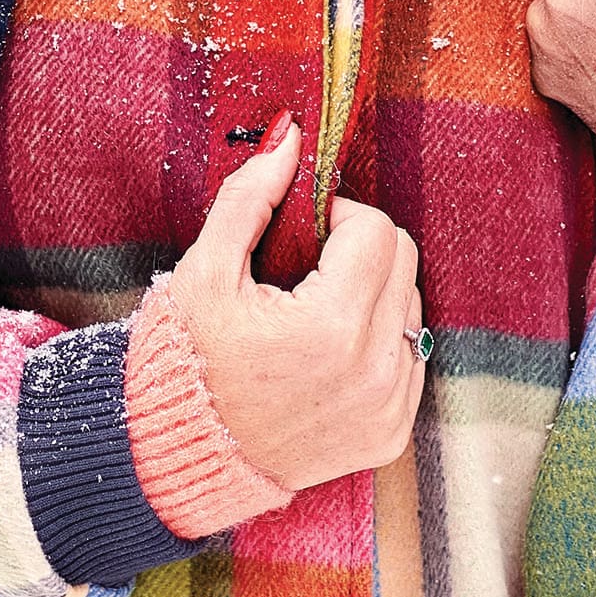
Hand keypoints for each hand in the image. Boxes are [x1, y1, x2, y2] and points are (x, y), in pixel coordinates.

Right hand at [169, 122, 425, 492]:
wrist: (183, 457)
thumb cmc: (186, 360)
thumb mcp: (205, 271)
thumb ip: (250, 197)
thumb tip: (291, 139)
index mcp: (331, 325)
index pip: (376, 230)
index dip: (337, 218)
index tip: (299, 234)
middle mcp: (374, 370)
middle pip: (404, 262)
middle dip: (359, 249)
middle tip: (306, 268)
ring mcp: (388, 407)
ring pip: (412, 309)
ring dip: (372, 295)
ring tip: (313, 313)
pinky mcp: (391, 434)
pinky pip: (410, 358)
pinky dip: (378, 344)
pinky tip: (328, 352)